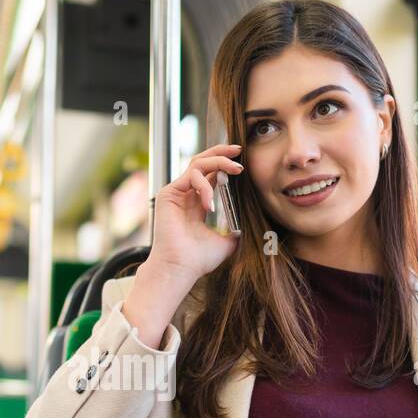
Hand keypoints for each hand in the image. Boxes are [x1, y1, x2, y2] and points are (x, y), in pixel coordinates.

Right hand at [149, 143, 244, 280]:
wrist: (181, 269)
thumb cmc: (198, 260)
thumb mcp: (226, 242)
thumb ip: (235, 231)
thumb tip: (249, 228)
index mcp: (197, 204)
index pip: (210, 174)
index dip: (225, 164)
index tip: (243, 162)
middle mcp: (185, 195)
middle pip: (202, 161)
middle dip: (221, 151)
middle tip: (238, 149)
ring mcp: (176, 193)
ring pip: (197, 163)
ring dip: (218, 161)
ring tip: (236, 170)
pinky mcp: (168, 194)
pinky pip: (191, 177)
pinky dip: (204, 186)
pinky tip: (209, 204)